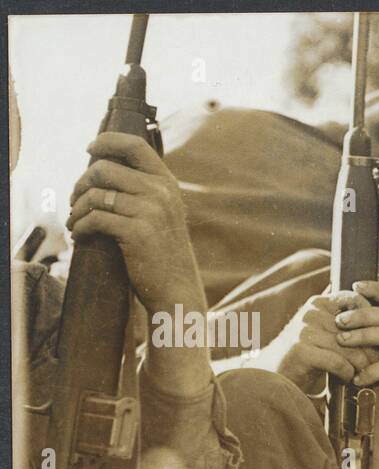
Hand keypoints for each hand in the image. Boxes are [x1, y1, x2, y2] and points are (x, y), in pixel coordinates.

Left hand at [67, 132, 202, 313]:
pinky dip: (79, 226)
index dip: (107, 141)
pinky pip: (94, 218)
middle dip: (81, 183)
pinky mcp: (136, 232)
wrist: (177, 289)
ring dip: (76, 209)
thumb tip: (101, 169)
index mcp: (167, 184)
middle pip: (104, 169)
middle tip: (74, 200)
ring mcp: (150, 211)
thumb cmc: (163, 253)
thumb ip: (143, 190)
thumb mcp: (162, 214)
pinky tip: (79, 235)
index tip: (90, 149)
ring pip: (95, 195)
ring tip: (74, 221)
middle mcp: (161, 193)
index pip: (134, 145)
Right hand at [273, 291, 378, 394]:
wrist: (274, 374)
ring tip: (366, 374)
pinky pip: (337, 362)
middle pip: (356, 328)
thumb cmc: (306, 354)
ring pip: (349, 347)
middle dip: (371, 347)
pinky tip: (348, 379)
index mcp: (319, 302)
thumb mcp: (324, 331)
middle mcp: (312, 312)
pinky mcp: (302, 349)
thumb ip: (343, 320)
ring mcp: (305, 329)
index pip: (356, 301)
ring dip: (361, 364)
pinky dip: (347, 373)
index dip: (373, 320)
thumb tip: (378, 311)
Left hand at [336, 280, 378, 416]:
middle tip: (339, 320)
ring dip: (363, 337)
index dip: (375, 289)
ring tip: (342, 341)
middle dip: (361, 315)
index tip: (354, 286)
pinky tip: (357, 378)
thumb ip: (362, 338)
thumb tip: (336, 318)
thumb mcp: (373, 355)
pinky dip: (372, 371)